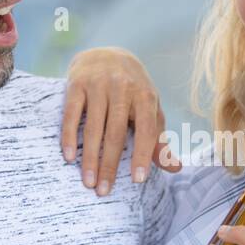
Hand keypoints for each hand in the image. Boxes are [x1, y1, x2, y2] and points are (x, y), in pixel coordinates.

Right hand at [61, 46, 180, 195]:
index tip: (137, 180)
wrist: (106, 53)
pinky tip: (68, 157)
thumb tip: (176, 168)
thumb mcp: (150, 109)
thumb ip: (159, 139)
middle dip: (110, 165)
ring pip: (93, 128)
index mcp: (146, 96)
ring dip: (90, 158)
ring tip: (88, 182)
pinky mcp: (76, 83)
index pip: (146, 131)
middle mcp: (123, 89)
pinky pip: (71, 114)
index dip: (143, 156)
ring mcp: (98, 85)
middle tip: (104, 191)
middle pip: (116, 133)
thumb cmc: (133, 90)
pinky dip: (69, 136)